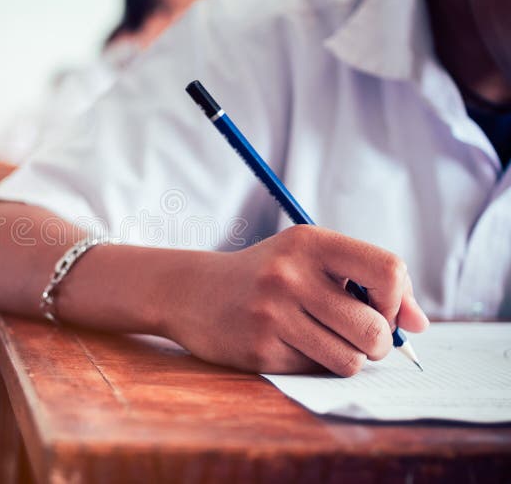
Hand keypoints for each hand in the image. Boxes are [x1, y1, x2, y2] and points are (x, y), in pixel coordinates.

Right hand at [167, 225, 429, 375]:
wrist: (193, 292)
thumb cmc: (266, 276)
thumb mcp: (311, 261)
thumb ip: (368, 284)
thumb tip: (419, 326)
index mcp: (309, 242)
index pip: (388, 270)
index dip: (397, 299)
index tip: (381, 308)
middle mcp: (290, 274)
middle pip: (374, 328)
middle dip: (378, 342)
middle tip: (359, 337)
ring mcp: (272, 313)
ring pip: (350, 358)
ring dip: (348, 358)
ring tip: (326, 342)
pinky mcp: (259, 348)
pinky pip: (314, 370)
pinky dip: (312, 363)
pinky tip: (288, 344)